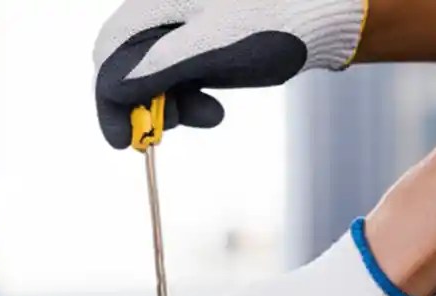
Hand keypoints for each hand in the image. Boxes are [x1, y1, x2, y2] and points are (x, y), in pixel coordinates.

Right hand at [93, 0, 366, 148]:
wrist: (326, 9)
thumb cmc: (273, 21)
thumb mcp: (211, 50)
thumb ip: (156, 69)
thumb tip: (111, 91)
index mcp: (157, 0)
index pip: (109, 55)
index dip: (110, 101)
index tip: (124, 141)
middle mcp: (164, 7)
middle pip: (128, 65)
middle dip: (145, 104)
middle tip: (170, 131)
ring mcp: (183, 23)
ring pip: (154, 73)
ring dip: (173, 105)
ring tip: (210, 117)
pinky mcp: (202, 38)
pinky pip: (178, 72)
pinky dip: (190, 96)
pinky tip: (216, 109)